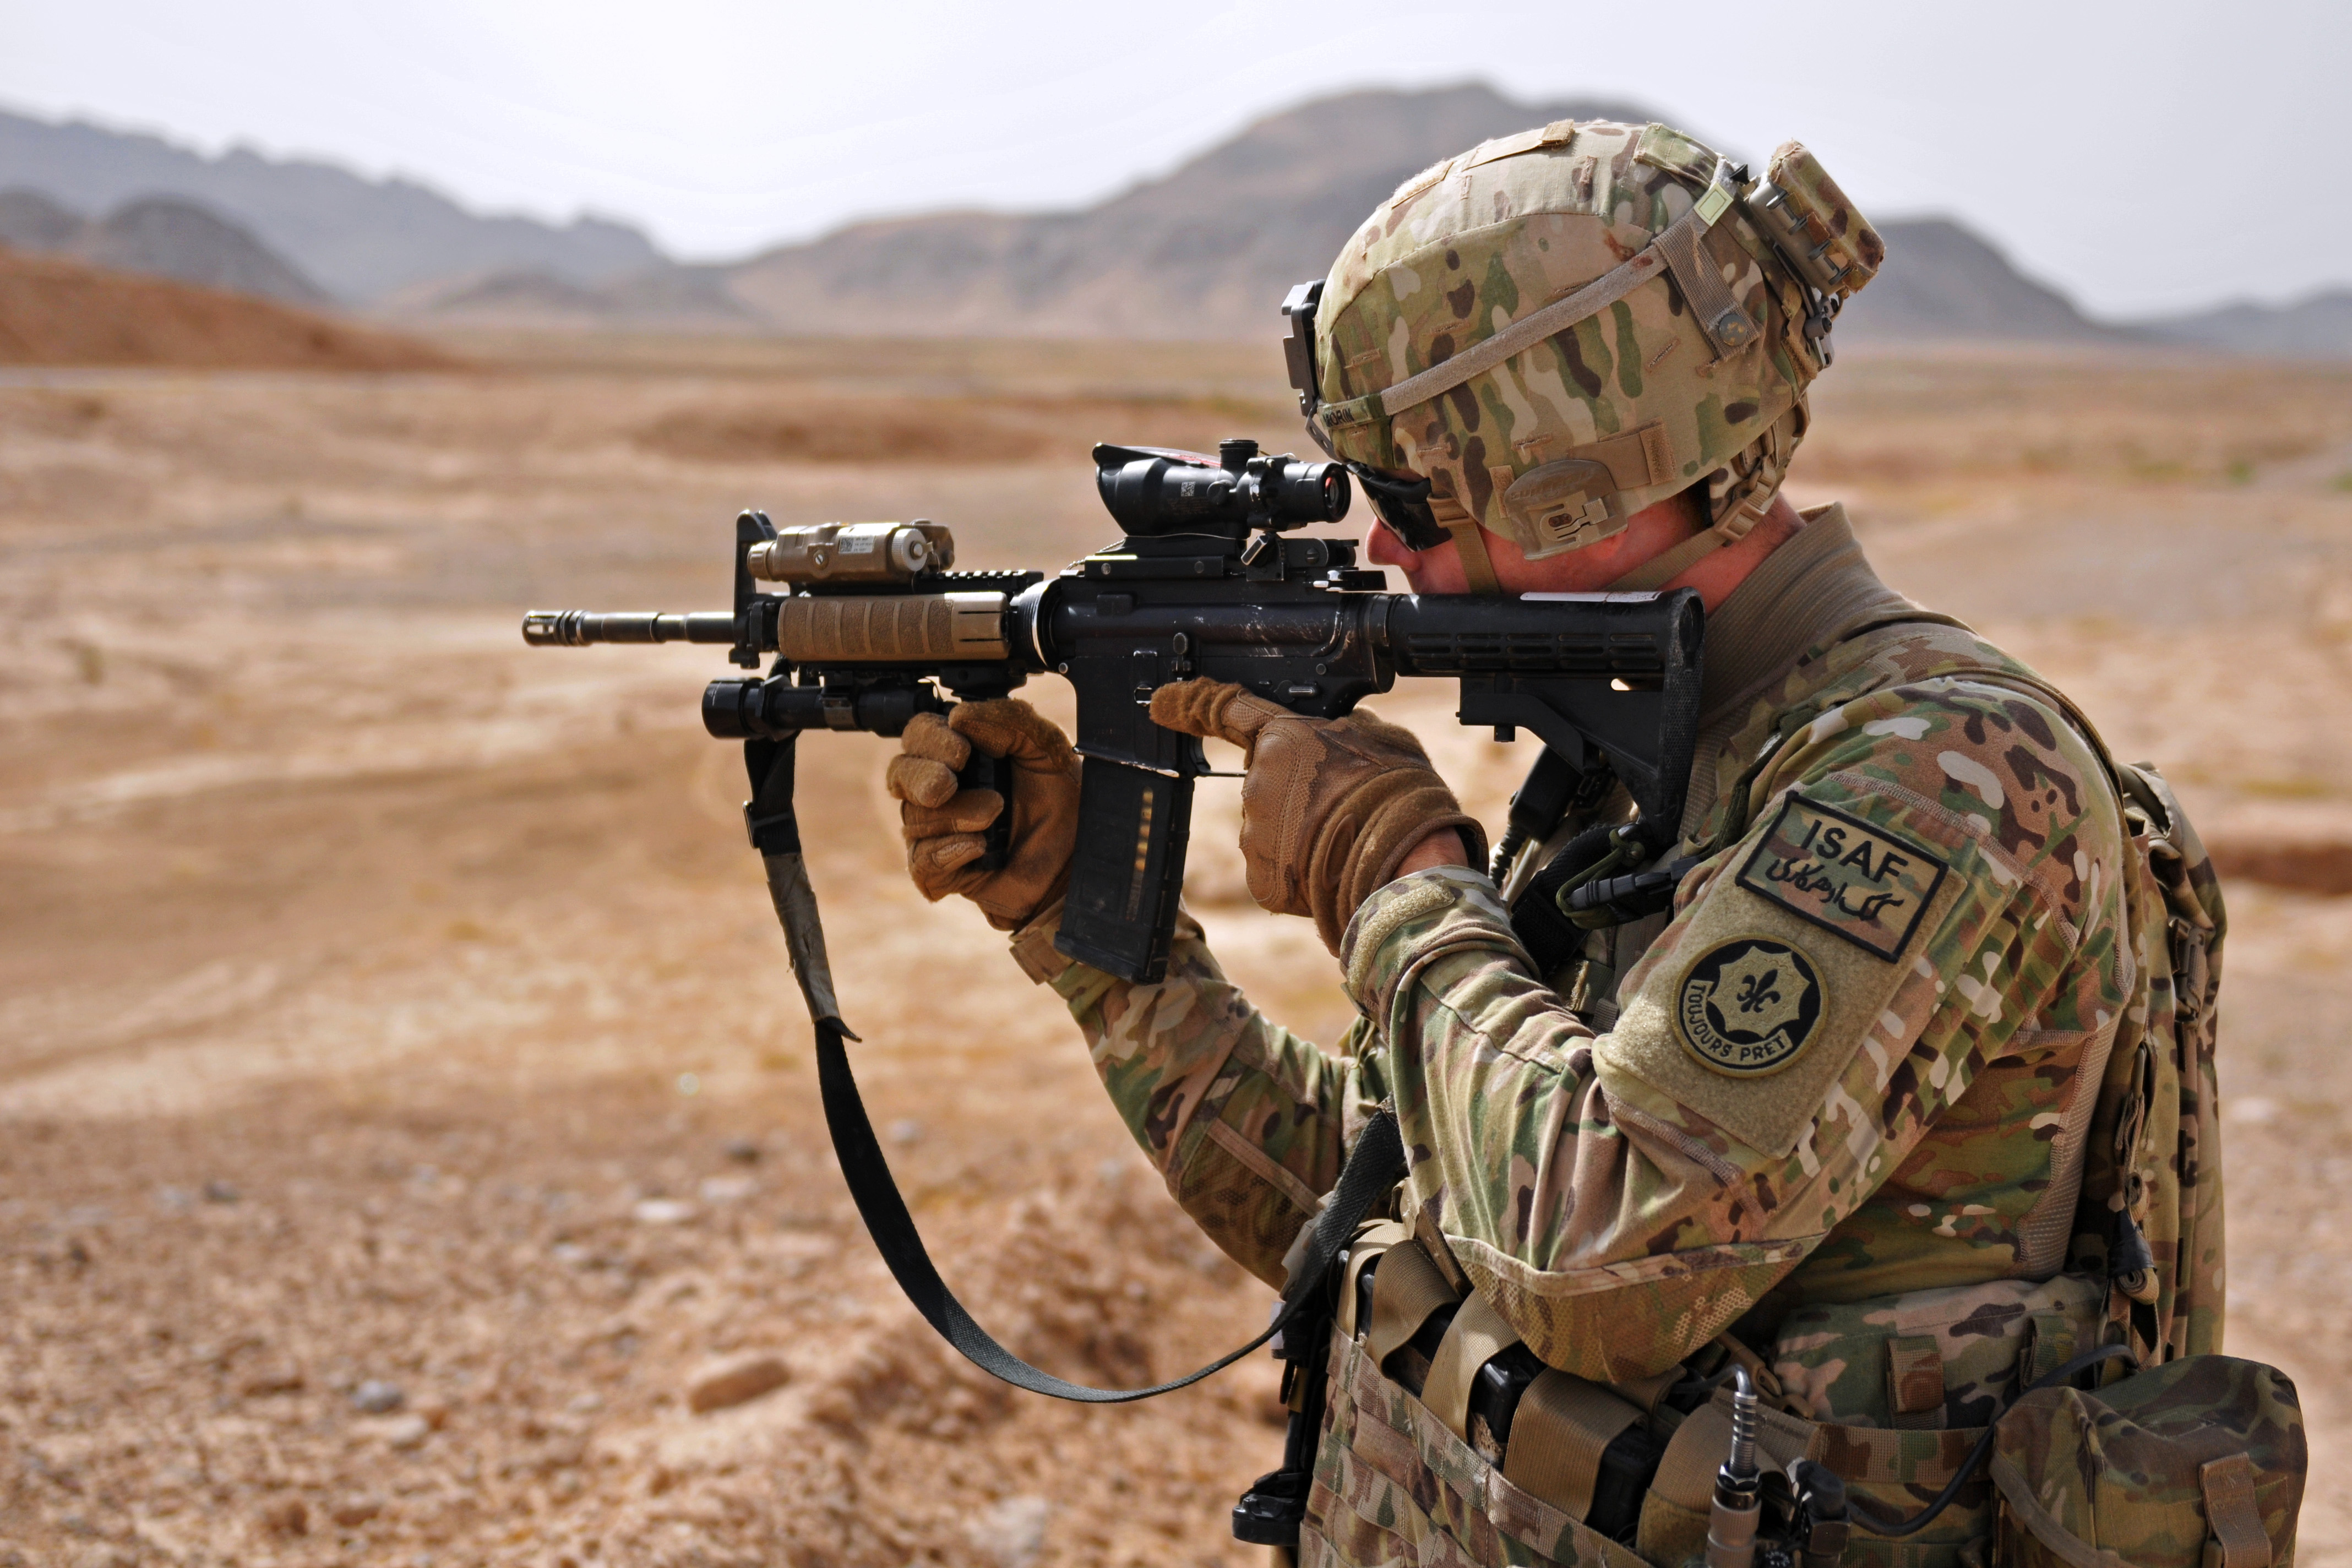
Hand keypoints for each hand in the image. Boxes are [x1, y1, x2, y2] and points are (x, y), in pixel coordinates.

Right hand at [886, 699, 1081, 930]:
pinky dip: (946, 852)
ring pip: (913, 818)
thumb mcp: (1048, 748)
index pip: (918, 734)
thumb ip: (1011, 720)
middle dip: (923, 777)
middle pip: (899, 773)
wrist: (1076, 856)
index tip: (962, 751)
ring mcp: (936, 831)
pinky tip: (979, 847)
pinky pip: (920, 862)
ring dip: (953, 814)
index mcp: (958, 752)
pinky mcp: (941, 871)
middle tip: (952, 782)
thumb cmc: (1060, 801)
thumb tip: (958, 716)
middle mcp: (939, 789)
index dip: (930, 739)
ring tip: (994, 814)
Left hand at [1149, 680, 1486, 950]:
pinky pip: (1277, 871)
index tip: (1161, 702)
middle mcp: (1258, 783)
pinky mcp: (1261, 880)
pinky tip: (1332, 868)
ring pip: (1273, 830)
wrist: (1403, 860)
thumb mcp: (1381, 736)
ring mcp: (1255, 835)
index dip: (1191, 703)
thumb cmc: (1398, 793)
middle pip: (1268, 783)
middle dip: (1299, 793)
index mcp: (1284, 738)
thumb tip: (1339, 730)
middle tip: (1343, 805)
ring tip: (1346, 840)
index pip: (1227, 711)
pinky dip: (1301, 872)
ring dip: (1302, 834)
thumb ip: (1344, 729)